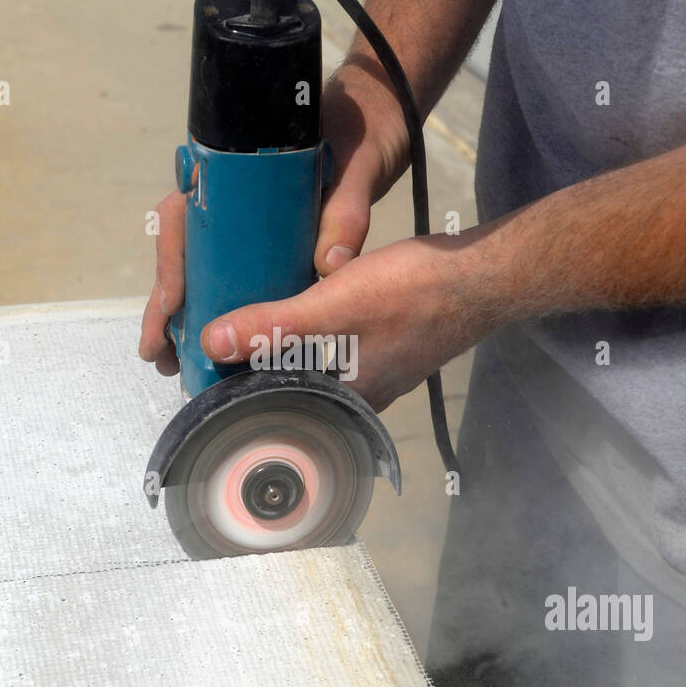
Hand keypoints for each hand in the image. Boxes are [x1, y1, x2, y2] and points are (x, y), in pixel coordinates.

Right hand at [138, 62, 410, 374]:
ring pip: (202, 267)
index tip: (172, 306)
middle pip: (184, 252)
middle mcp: (231, 194)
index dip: (173, 264)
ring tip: (172, 361)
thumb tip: (330, 264)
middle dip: (167, 304)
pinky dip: (221, 307)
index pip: (185, 217)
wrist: (383, 117)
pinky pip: (232, 273)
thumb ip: (345, 210)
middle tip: (155, 354)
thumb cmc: (362, 130)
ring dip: (186, 313)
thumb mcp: (356, 167)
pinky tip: (217, 344)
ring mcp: (246, 218)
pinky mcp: (266, 236)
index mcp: (235, 167)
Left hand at [197, 226, 508, 411]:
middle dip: (256, 378)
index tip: (200, 382)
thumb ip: (274, 326)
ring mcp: (380, 372)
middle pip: (294, 394)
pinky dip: (312, 341)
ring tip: (242, 336)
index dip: (236, 398)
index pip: (275, 411)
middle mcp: (362, 397)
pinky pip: (337, 353)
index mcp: (345, 400)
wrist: (484, 275)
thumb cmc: (413, 292)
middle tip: (212, 357)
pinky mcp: (390, 346)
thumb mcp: (334, 304)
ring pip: (316, 374)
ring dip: (283, 359)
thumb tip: (211, 343)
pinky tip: (297, 318)